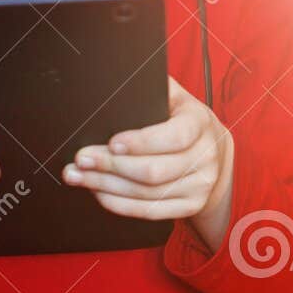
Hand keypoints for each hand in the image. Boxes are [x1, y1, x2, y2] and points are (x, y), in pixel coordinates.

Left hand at [61, 76, 235, 250]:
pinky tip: (98, 193)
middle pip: (154, 171)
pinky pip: (150, 212)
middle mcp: (205, 157)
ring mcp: (200, 186)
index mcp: (200, 123)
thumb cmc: (183, 120)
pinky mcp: (190, 206)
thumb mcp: (175, 98)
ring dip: (106, 186)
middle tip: (80, 158)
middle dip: (111, 166)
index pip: (174, 136)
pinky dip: (119, 204)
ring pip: (147, 194)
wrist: (214, 153)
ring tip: (78, 176)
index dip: (141, 142)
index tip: (111, 142)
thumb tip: (114, 80)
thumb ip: (153, 89)